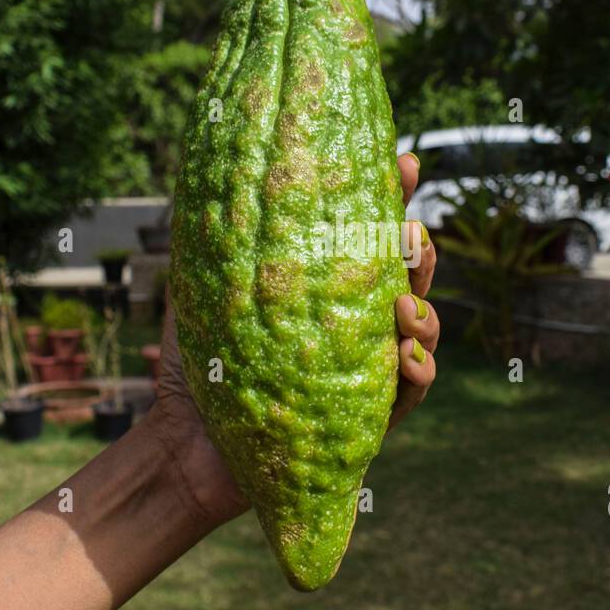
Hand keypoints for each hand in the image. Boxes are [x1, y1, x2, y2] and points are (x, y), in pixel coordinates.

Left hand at [152, 152, 440, 523]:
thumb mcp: (202, 287)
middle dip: (419, 254)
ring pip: (420, 333)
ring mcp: (364, 372)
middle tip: (409, 237)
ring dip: (426, 314)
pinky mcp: (367, 419)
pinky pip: (410, 394)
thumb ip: (222, 235)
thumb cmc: (195, 364)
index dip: (393, 198)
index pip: (368, 237)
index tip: (405, 164)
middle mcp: (351, 326)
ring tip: (406, 306)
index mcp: (323, 289)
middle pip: (407, 280)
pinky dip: (418, 372)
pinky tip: (406, 358)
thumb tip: (223, 163)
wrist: (184, 445)